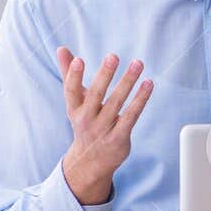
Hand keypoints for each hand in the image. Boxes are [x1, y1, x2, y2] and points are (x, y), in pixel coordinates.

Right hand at [56, 47, 152, 205]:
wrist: (91, 161)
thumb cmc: (85, 122)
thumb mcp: (75, 101)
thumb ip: (69, 74)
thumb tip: (61, 48)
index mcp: (74, 109)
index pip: (71, 91)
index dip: (74, 76)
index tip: (79, 60)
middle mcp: (87, 119)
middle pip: (96, 95)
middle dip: (105, 75)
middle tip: (113, 55)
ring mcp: (103, 129)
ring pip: (117, 103)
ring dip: (128, 82)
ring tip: (138, 63)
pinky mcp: (119, 137)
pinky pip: (131, 116)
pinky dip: (140, 100)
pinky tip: (148, 84)